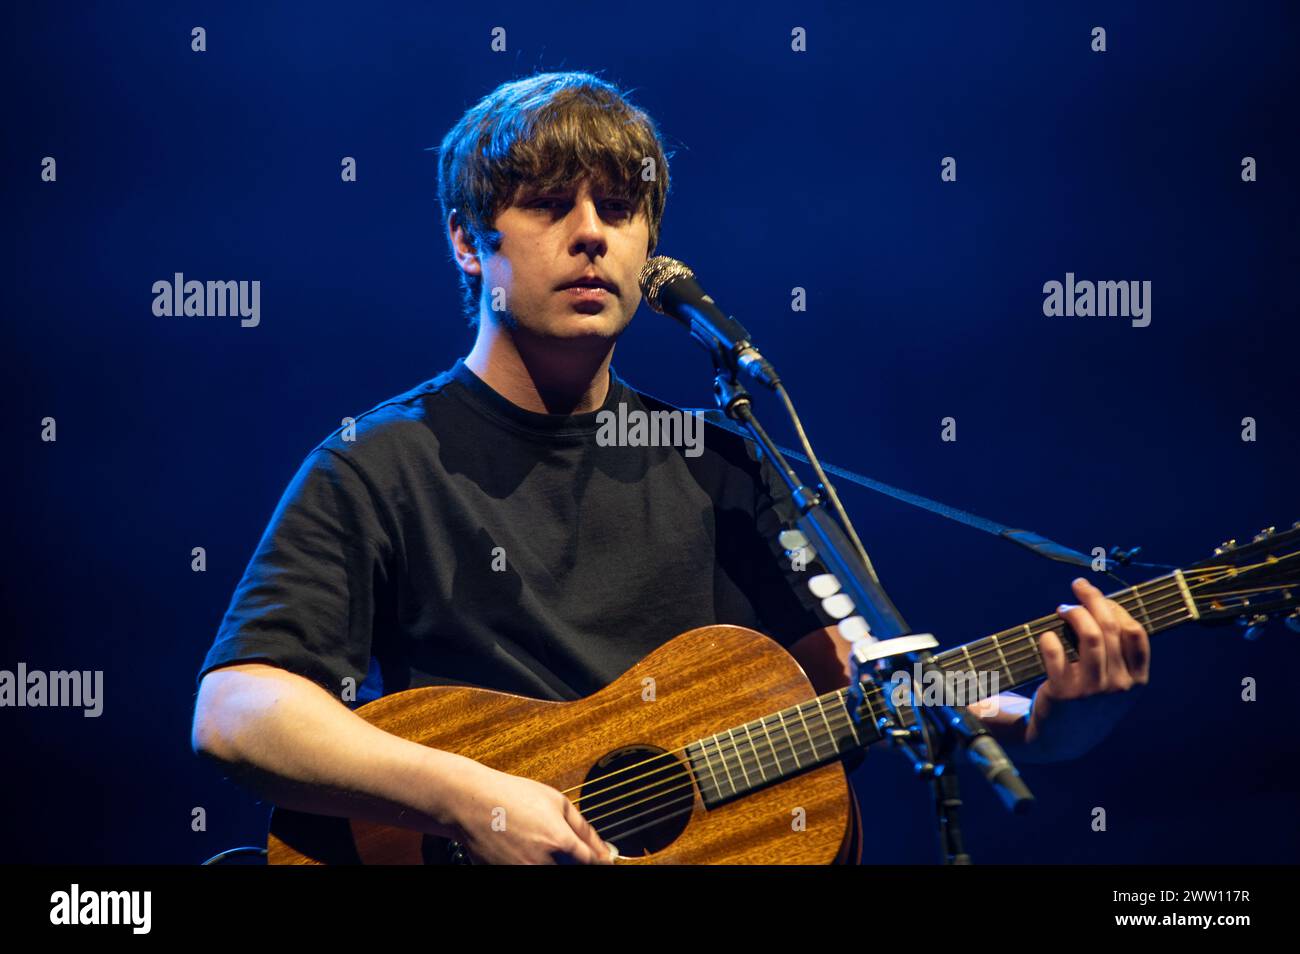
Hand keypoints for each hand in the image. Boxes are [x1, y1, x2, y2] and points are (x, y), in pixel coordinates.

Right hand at [448, 763, 616, 864]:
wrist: (471, 803)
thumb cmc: (512, 796)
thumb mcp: (555, 801)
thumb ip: (584, 827)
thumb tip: (604, 849)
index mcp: (558, 841)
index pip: (591, 862)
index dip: (598, 861)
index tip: (600, 860)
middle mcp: (541, 863)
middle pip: (572, 870)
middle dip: (572, 860)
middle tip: (562, 846)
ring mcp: (522, 872)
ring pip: (551, 873)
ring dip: (553, 862)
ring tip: (539, 842)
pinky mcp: (505, 875)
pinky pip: (528, 871)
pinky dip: (532, 863)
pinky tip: (524, 847)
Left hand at [1024, 577, 1150, 755]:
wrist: (1064, 740)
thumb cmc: (1090, 701)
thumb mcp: (1116, 684)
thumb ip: (1117, 653)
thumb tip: (1102, 605)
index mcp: (1137, 680)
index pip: (1135, 633)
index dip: (1117, 608)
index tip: (1100, 597)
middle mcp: (1119, 685)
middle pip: (1110, 628)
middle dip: (1093, 599)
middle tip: (1078, 587)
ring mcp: (1093, 691)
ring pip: (1090, 636)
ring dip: (1074, 613)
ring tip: (1063, 609)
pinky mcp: (1064, 693)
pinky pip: (1056, 653)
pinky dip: (1049, 638)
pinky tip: (1046, 636)